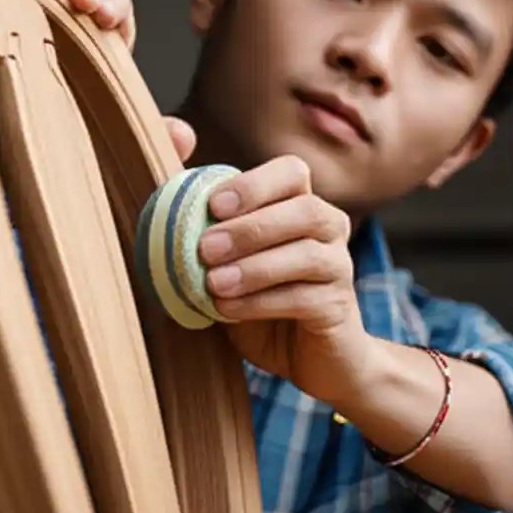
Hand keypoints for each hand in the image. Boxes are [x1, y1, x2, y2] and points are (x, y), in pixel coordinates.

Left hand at [196, 155, 366, 400]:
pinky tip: (227, 309)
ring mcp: (338, 268)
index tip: (213, 206)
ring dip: (255, 267)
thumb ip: (204, 221)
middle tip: (205, 249)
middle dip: (251, 227)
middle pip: (305, 209)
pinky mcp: (338, 307)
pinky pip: (305, 298)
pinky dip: (261, 302)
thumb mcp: (228, 261)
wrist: (309, 358)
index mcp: (301, 206)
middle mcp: (328, 229)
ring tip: (214, 283)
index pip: (291, 172)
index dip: (254, 185)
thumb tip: (173, 153)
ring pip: (308, 254)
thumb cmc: (262, 300)